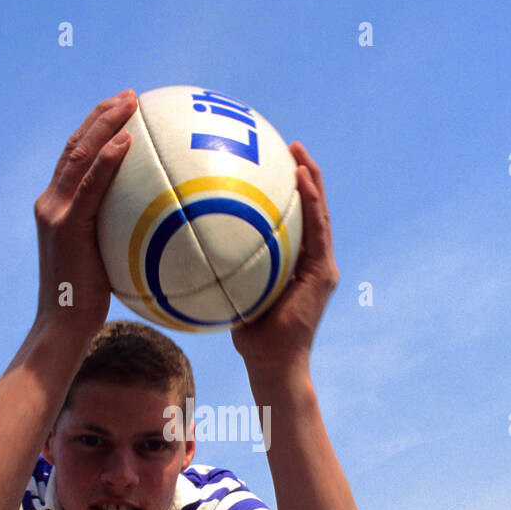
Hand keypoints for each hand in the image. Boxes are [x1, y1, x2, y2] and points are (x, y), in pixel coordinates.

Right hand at [32, 89, 135, 335]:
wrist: (62, 326)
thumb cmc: (89, 305)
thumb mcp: (107, 264)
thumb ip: (121, 240)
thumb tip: (159, 232)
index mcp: (57, 208)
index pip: (75, 158)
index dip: (96, 130)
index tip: (122, 111)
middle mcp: (50, 203)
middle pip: (75, 146)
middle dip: (102, 115)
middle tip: (130, 96)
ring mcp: (55, 212)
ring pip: (79, 154)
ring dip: (104, 123)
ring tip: (130, 103)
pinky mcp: (65, 225)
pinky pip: (90, 183)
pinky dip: (106, 158)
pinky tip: (127, 140)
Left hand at [231, 141, 338, 374]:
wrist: (272, 363)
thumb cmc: (249, 337)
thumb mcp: (232, 293)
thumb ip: (223, 267)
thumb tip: (187, 245)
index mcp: (294, 263)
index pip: (292, 219)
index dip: (286, 190)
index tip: (270, 162)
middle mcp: (312, 260)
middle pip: (310, 209)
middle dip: (303, 174)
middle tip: (288, 146)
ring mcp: (321, 266)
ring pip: (319, 213)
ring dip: (311, 179)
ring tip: (298, 151)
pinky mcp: (323, 272)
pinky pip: (318, 230)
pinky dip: (311, 202)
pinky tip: (301, 178)